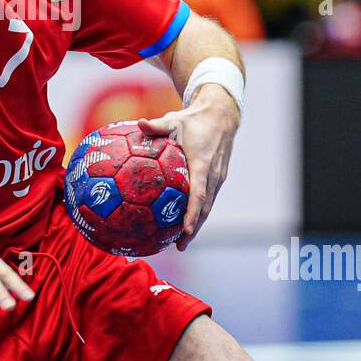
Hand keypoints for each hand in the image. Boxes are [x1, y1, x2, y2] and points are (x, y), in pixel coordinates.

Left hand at [139, 83, 239, 250]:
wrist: (222, 115)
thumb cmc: (194, 119)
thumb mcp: (174, 119)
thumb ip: (156, 125)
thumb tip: (138, 123)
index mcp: (202, 163)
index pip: (199, 193)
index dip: (192, 213)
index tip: (185, 229)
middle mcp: (213, 174)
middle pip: (205, 208)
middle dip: (194, 229)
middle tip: (179, 246)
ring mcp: (218, 177)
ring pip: (208, 206)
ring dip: (197, 225)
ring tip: (181, 242)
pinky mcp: (218, 177)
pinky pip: (208, 199)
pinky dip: (199, 213)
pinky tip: (185, 223)